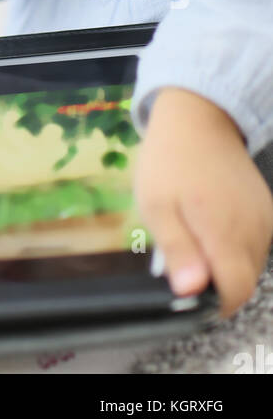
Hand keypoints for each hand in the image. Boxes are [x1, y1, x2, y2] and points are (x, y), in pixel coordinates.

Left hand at [134, 86, 272, 318]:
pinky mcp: (266, 210)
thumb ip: (177, 251)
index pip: (235, 292)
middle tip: (183, 250)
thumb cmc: (169, 160)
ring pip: (249, 264)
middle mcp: (254, 228)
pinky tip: (209, 221)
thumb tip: (191, 292)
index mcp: (225, 230)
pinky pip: (254, 243)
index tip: (188, 288)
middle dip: (214, 279)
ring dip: (223, 260)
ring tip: (193, 229)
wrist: (198, 116)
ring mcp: (264, 219)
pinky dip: (234, 243)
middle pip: (243, 281)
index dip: (212, 301)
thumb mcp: (156, 205)